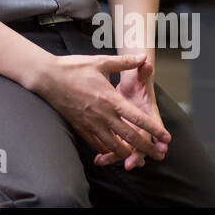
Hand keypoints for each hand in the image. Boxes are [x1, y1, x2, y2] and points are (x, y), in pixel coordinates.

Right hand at [29, 53, 171, 168]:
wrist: (47, 77)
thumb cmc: (74, 67)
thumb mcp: (100, 61)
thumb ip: (124, 62)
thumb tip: (143, 57)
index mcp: (111, 99)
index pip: (138, 118)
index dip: (154, 129)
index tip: (166, 137)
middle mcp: (103, 114)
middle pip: (129, 137)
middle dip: (146, 148)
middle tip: (158, 155)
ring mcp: (90, 123)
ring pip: (113, 145)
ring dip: (127, 153)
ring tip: (136, 158)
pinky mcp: (79, 126)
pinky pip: (95, 143)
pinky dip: (105, 149)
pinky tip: (110, 151)